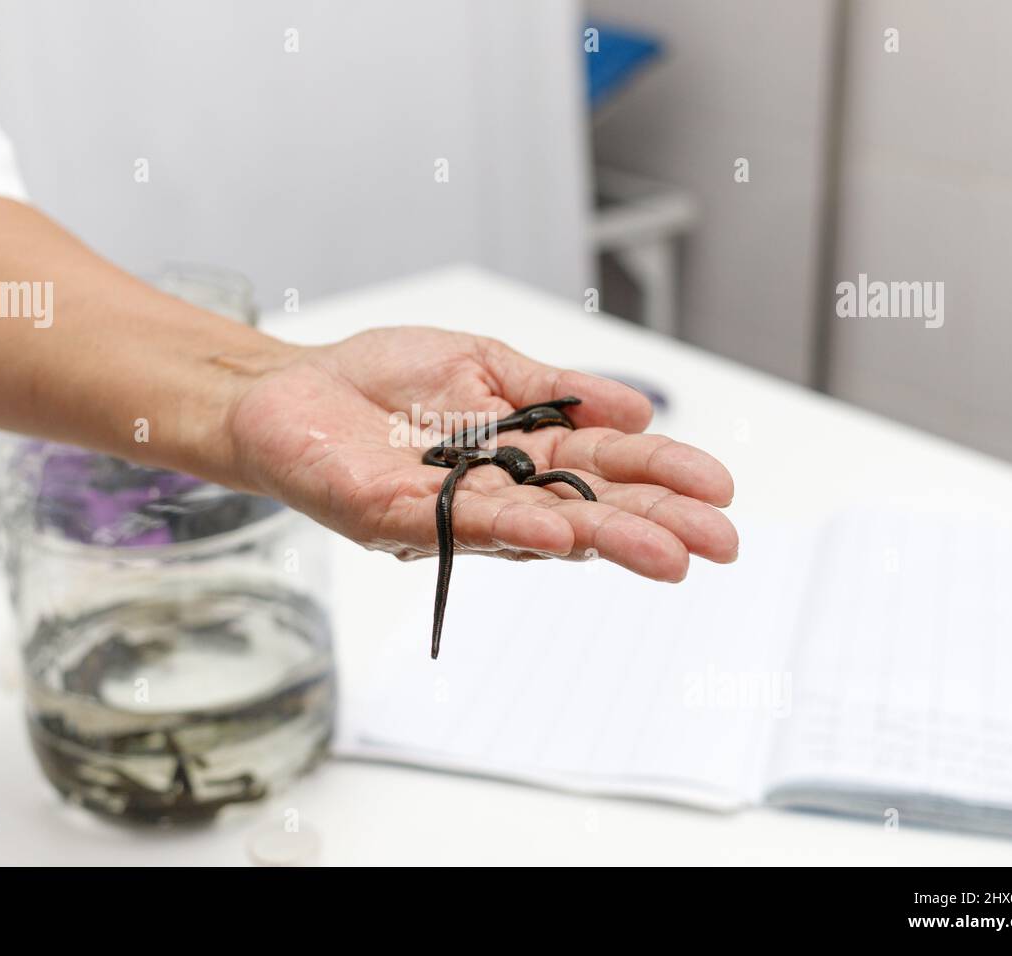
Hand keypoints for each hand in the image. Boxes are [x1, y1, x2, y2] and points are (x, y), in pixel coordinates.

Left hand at [217, 327, 736, 581]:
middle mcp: (499, 492)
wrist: (291, 388)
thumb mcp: (484, 363)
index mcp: (525, 453)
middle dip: (656, 525)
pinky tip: (560, 532)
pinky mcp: (398, 517)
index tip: (720, 488)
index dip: (663, 475)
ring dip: (604, 539)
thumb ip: (555, 389)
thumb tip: (638, 407)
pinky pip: (463, 525)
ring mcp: (452, 512)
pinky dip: (514, 527)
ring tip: (666, 551)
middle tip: (721, 543)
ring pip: (539, 529)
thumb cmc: (382, 379)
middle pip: (589, 509)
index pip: (608, 466)